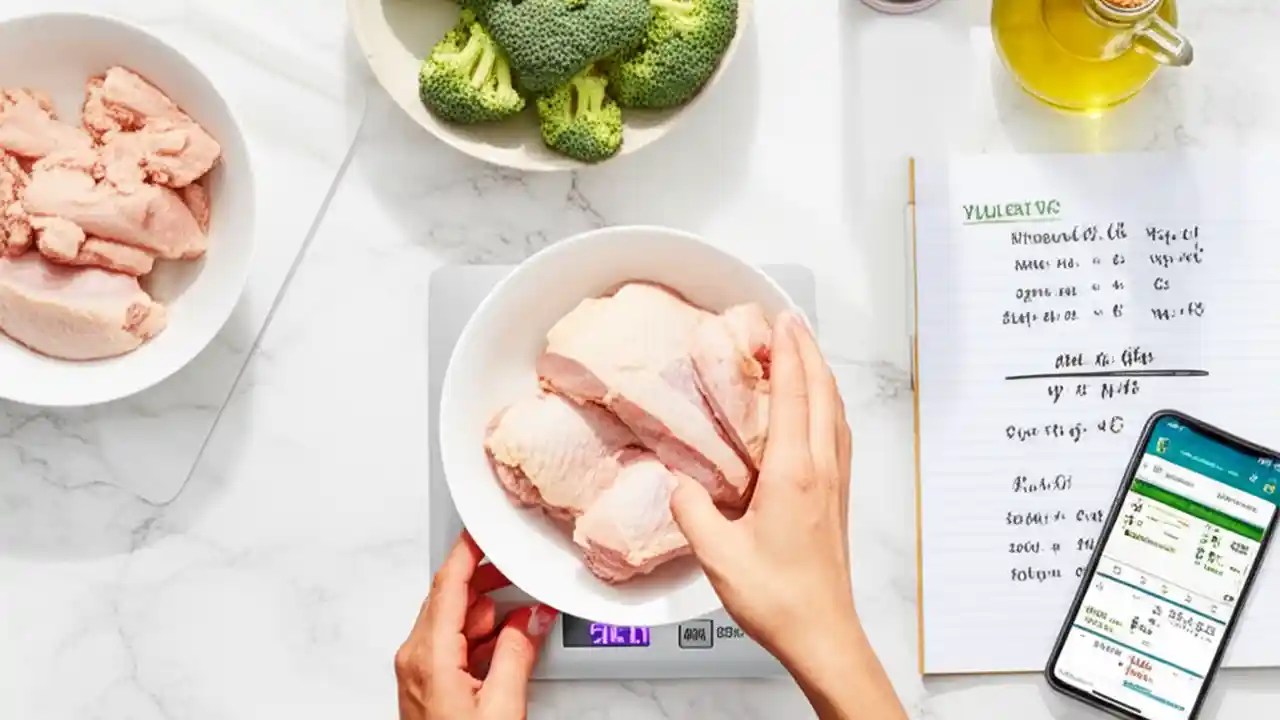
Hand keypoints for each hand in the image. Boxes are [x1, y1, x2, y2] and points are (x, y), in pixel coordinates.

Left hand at [395, 532, 557, 719]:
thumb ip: (519, 655)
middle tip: (518, 575)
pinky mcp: (424, 683)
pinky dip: (478, 638)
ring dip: (486, 615)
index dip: (467, 551)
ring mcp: (417, 671)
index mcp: (429, 656)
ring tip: (521, 625)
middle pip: (449, 597)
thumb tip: (533, 618)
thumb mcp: (502, 707)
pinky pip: (450, 643)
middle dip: (486, 583)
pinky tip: (504, 647)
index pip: (448, 584)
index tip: (483, 530)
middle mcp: (416, 659)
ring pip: (451, 619)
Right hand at [671, 312, 905, 719]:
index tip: (780, 320)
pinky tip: (815, 411)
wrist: (823, 633)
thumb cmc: (776, 596)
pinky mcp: (838, 499)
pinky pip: (838, 434)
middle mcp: (822, 469)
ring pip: (836, 412)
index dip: (788, 352)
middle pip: (824, 393)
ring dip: (821, 376)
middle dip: (808, 351)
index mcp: (794, 473)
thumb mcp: (718, 554)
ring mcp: (836, 483)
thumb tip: (677, 482)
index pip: (796, 395)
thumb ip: (692, 511)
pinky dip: (827, 406)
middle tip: (790, 323)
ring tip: (802, 354)